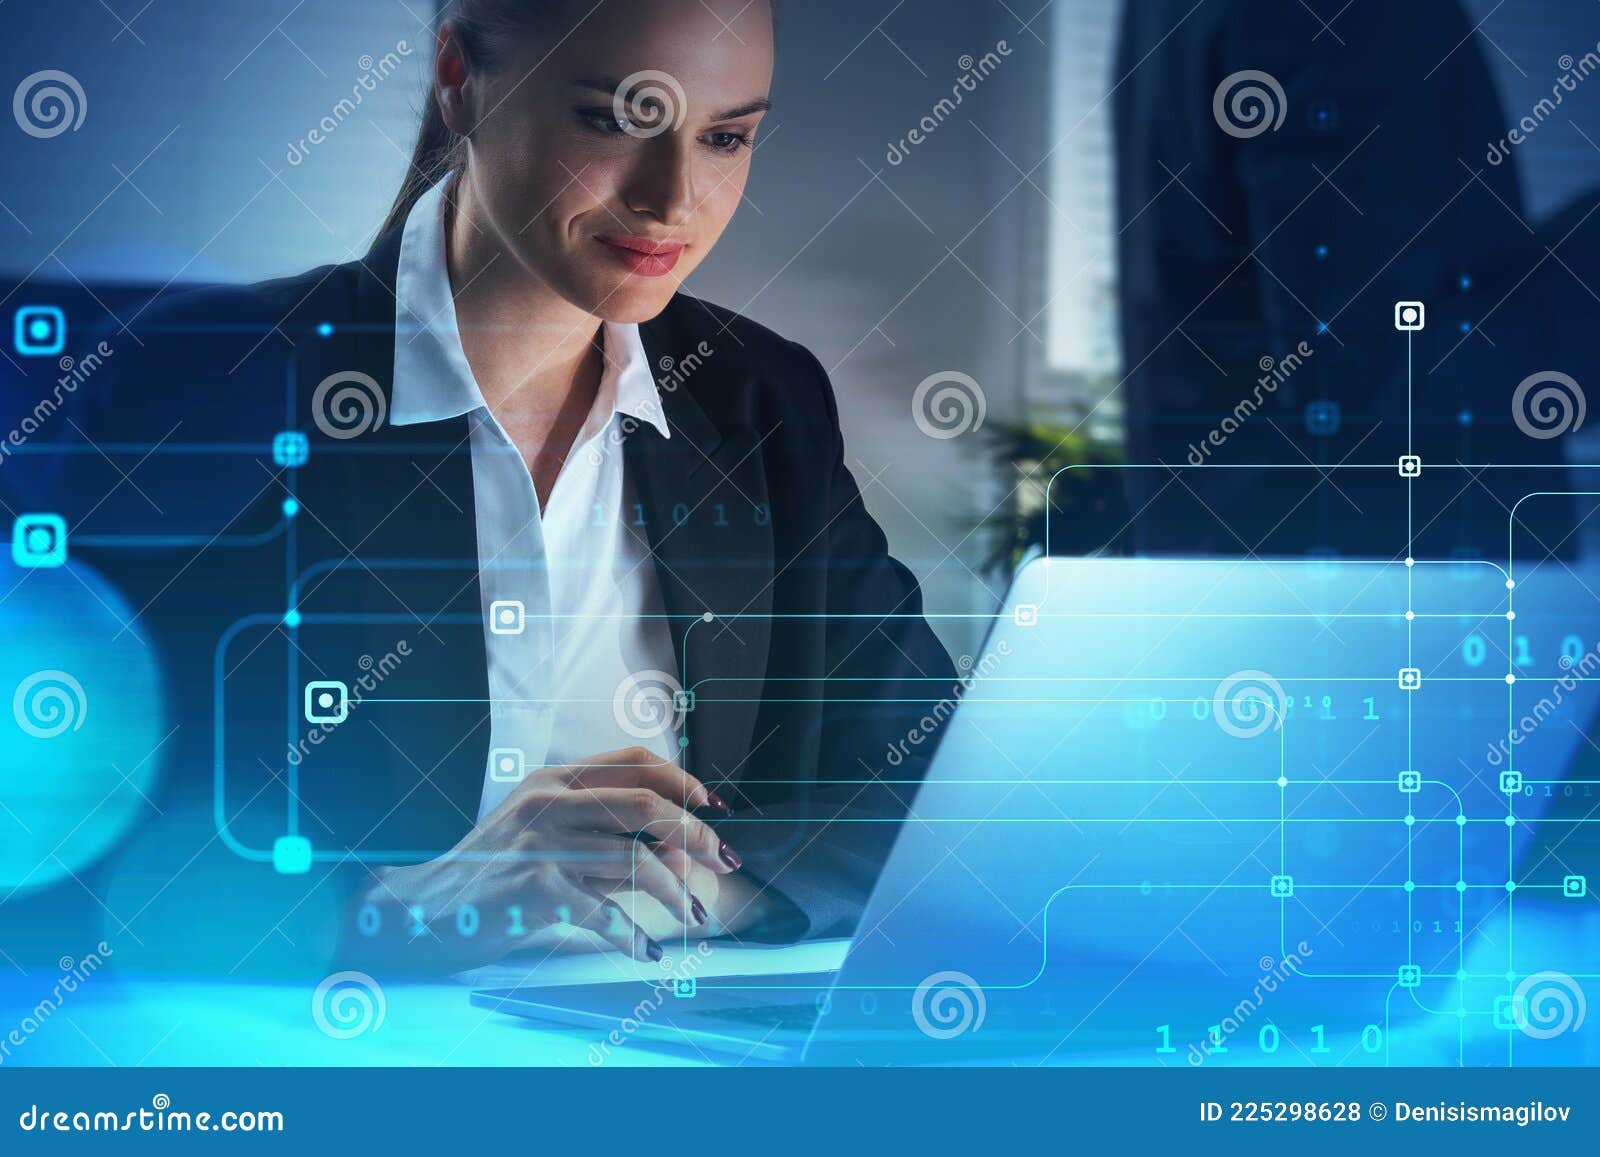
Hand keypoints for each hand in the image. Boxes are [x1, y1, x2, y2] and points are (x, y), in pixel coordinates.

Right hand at [339, 746, 741, 974]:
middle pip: (645, 805)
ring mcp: (540, 842)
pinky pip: (604, 912)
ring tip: (695, 916)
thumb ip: (600, 830)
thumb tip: (678, 847)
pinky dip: (633, 935)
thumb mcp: (544, 832)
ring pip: (634, 860)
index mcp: (555, 779)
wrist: (423, 910)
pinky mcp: (534, 888)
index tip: (713, 806)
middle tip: (724, 860)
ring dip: (676, 893)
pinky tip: (648, 950)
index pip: (634, 761)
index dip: (682, 779)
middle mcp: (548, 801)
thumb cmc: (494, 874)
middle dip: (696, 833)